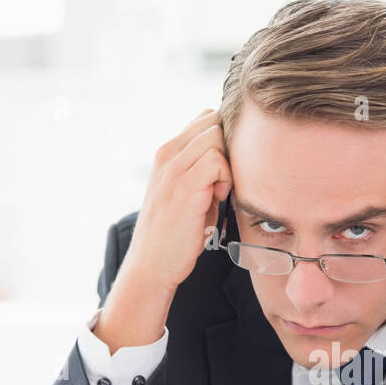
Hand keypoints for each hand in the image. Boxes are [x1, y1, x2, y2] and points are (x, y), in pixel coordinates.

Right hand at [123, 108, 232, 289]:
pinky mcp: (184, 187)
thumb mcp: (186, 193)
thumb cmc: (174, 234)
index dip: (223, 140)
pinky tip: (217, 198)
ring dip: (227, 163)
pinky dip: (226, 178)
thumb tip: (234, 157)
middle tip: (223, 180)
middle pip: (213, 122)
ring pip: (215, 136)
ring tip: (219, 192)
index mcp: (167, 153)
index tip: (222, 170)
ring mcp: (173, 169)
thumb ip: (203, 171)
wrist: (151, 265)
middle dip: (228, 147)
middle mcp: (167, 155)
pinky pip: (217, 160)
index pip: (204, 119)